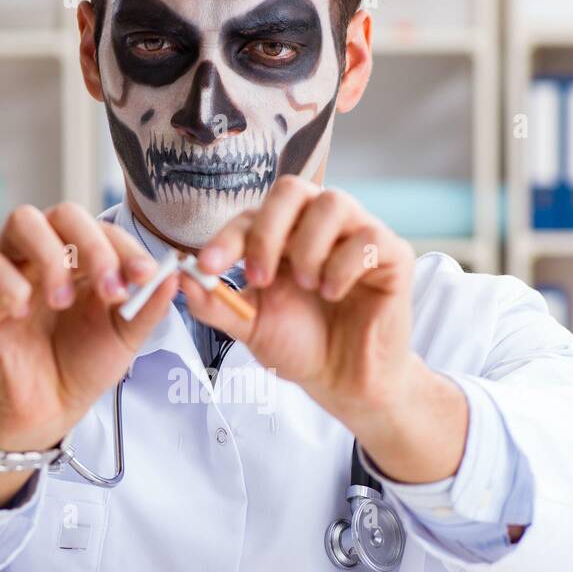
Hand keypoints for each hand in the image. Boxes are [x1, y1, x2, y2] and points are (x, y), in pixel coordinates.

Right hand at [0, 203, 177, 451]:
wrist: (46, 408)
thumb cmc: (83, 366)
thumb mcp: (125, 339)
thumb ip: (148, 307)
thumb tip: (175, 274)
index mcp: (86, 261)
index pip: (104, 230)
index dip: (126, 248)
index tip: (145, 276)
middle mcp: (50, 255)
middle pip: (64, 213)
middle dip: (92, 246)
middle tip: (109, 291)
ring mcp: (15, 269)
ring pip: (22, 221)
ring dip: (51, 256)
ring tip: (62, 301)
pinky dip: (9, 284)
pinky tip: (23, 314)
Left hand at [180, 176, 467, 483]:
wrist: (344, 382)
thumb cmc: (302, 346)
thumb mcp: (250, 327)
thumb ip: (216, 303)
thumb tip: (180, 278)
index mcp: (285, 236)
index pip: (253, 214)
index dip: (228, 236)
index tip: (207, 266)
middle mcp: (321, 227)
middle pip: (293, 189)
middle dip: (268, 230)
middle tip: (259, 277)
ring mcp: (358, 236)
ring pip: (334, 203)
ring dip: (309, 247)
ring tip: (307, 287)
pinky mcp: (392, 255)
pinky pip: (369, 236)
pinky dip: (343, 265)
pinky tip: (333, 294)